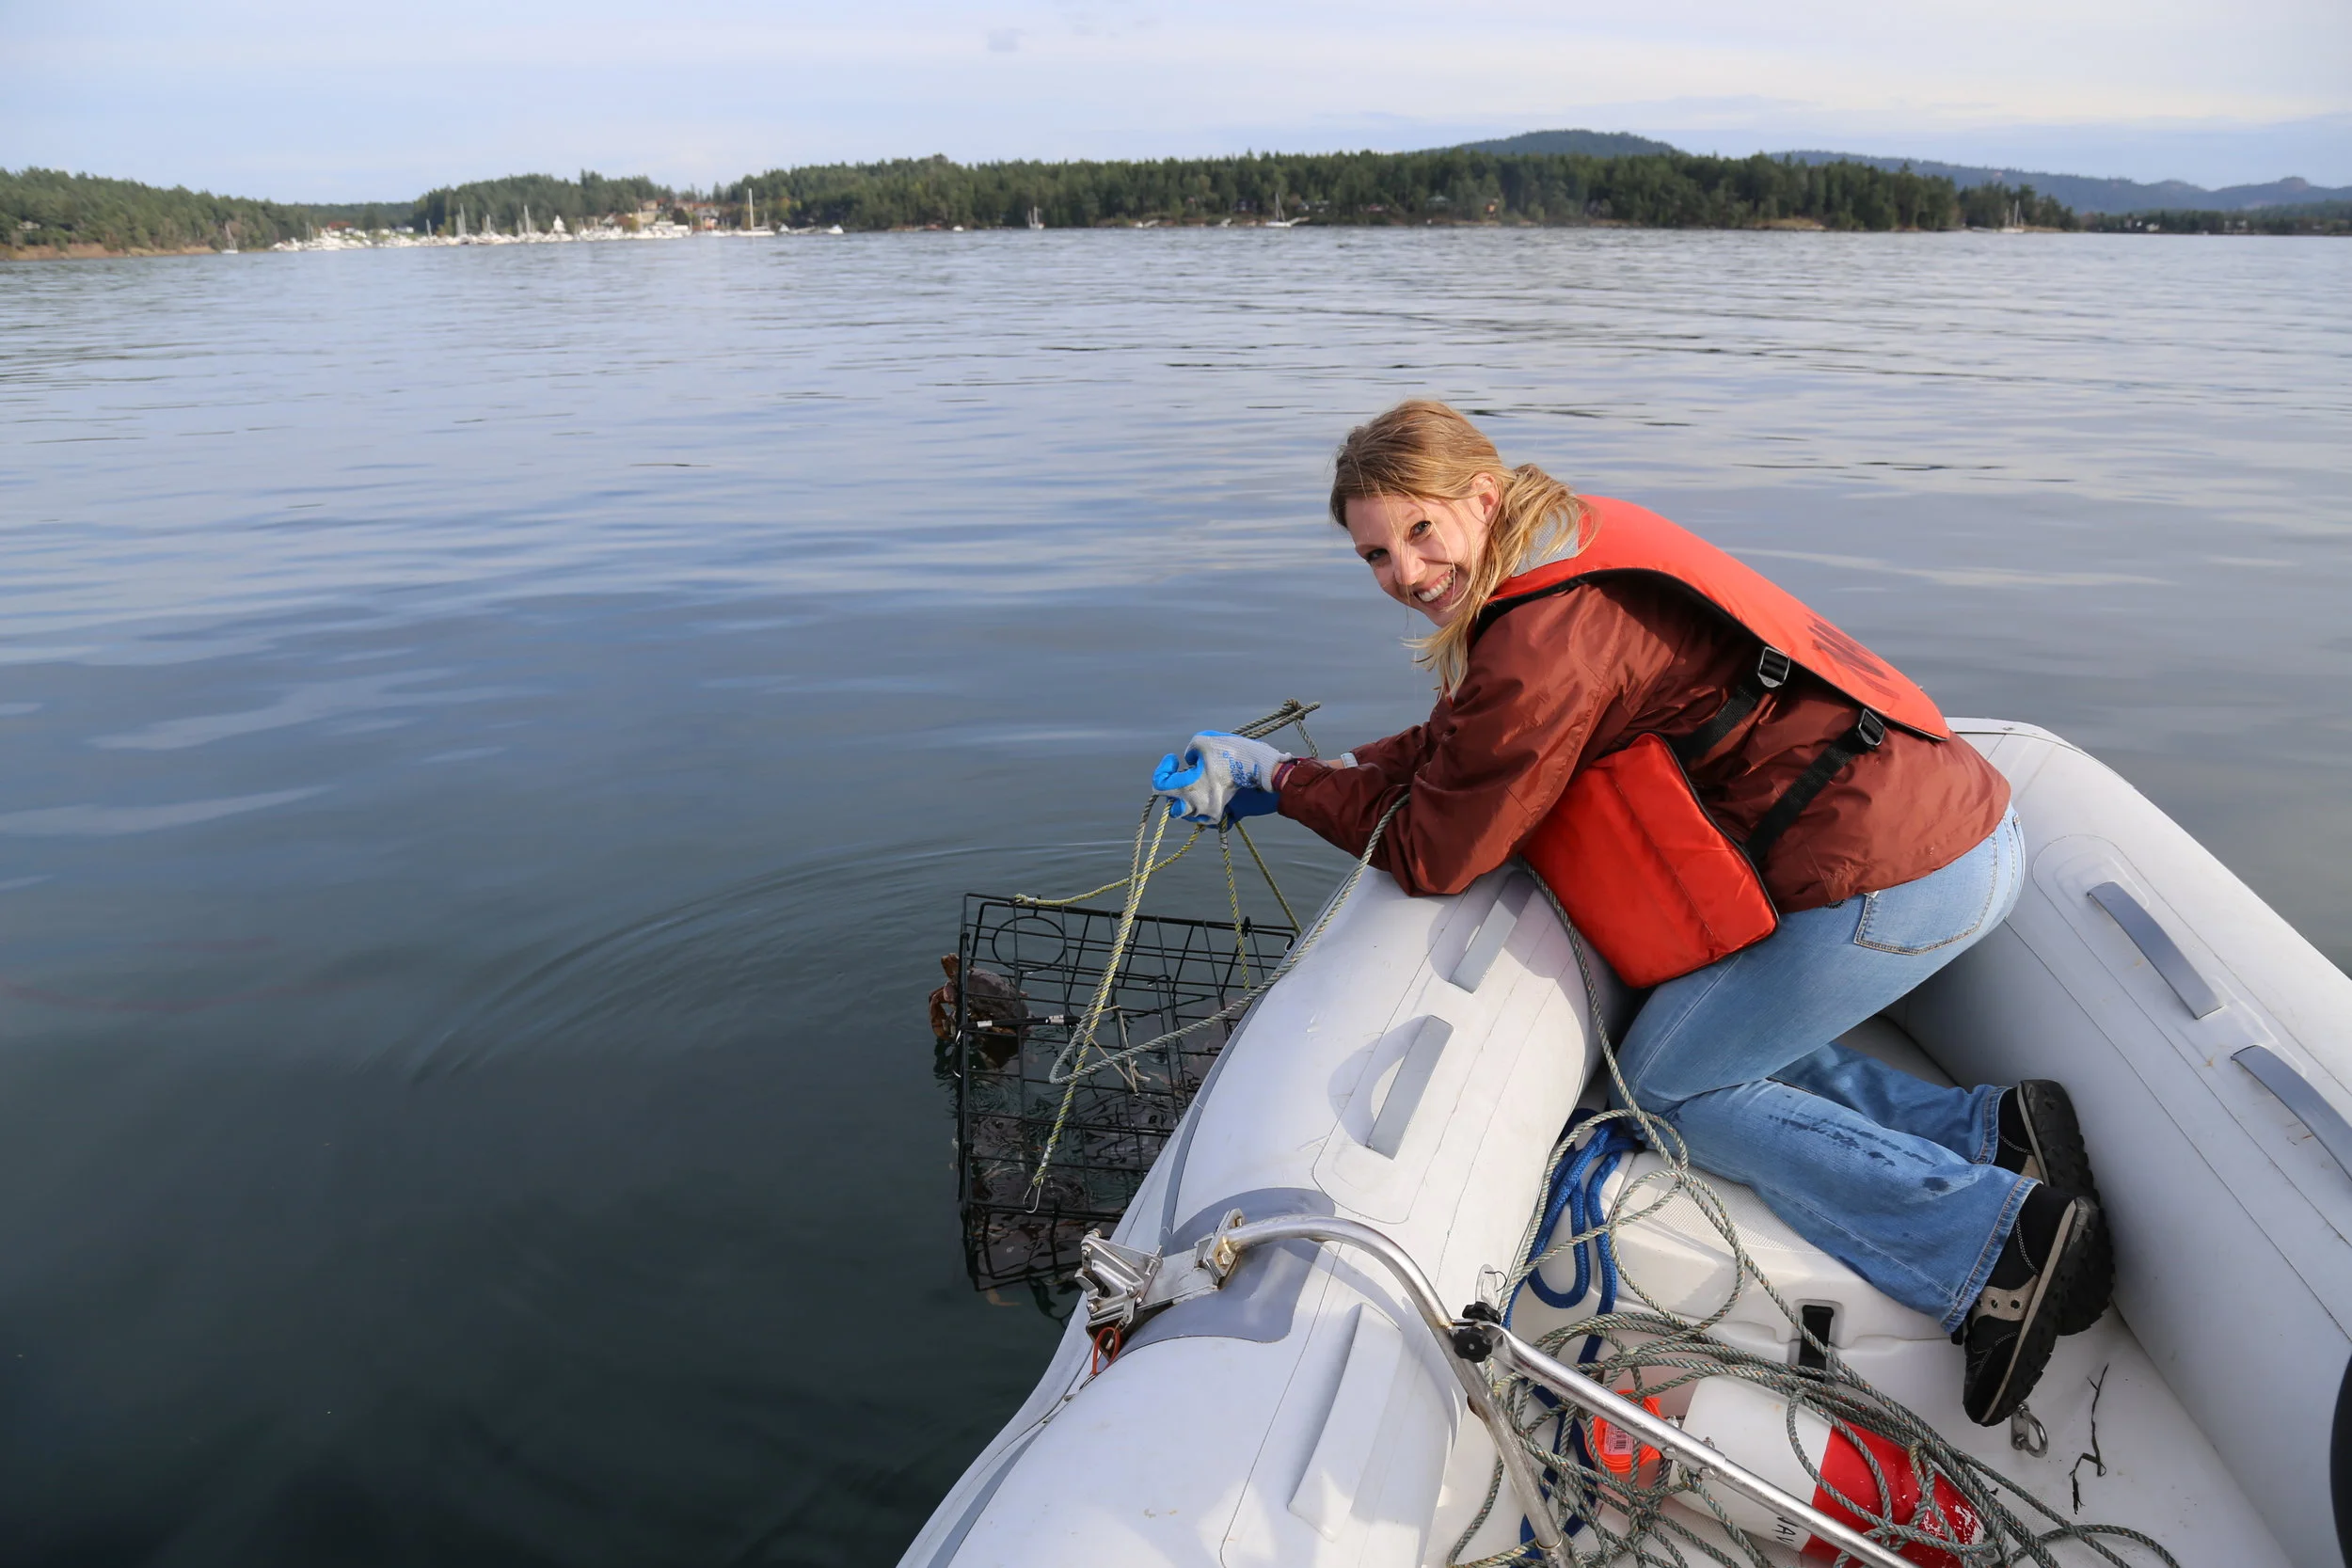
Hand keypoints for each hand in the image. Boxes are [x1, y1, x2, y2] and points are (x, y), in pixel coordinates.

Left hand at [1151, 731, 1289, 826]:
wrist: (1270, 772)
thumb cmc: (1237, 755)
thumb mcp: (1206, 740)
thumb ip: (1191, 750)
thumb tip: (1189, 761)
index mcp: (1189, 789)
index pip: (1161, 786)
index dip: (1162, 770)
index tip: (1174, 759)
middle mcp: (1199, 806)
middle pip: (1175, 807)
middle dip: (1176, 791)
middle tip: (1185, 776)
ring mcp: (1216, 813)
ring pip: (1194, 816)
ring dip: (1192, 801)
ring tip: (1201, 783)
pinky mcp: (1231, 815)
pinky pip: (1214, 820)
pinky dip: (1210, 811)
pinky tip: (1214, 798)